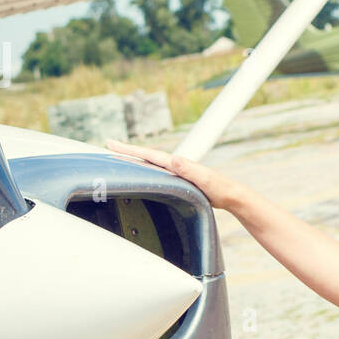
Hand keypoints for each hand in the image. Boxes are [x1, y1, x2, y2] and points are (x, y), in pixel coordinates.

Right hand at [103, 138, 242, 211]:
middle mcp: (174, 165)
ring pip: (149, 163)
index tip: (112, 145)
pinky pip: (155, 172)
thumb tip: (173, 159)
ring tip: (117, 156)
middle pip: (145, 156)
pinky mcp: (177, 180)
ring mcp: (175, 172)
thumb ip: (190, 170)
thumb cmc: (219, 188)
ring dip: (133, 159)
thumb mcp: (204, 179)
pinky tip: (139, 173)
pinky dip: (144, 169)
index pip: (148, 155)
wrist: (231, 194)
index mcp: (176, 164)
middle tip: (108, 145)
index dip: (130, 150)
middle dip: (126, 151)